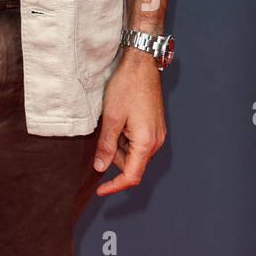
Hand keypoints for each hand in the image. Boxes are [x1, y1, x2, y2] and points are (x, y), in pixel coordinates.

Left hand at [91, 48, 166, 195]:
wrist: (141, 64)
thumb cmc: (127, 87)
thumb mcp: (111, 117)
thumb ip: (107, 146)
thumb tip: (100, 168)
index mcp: (146, 143)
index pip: (132, 176)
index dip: (114, 186)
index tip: (99, 190)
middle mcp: (155, 142)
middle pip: (131, 164)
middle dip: (114, 156)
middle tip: (103, 133)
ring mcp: (156, 134)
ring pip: (133, 153)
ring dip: (119, 144)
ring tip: (112, 121)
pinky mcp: (154, 127)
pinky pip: (137, 141)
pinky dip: (125, 136)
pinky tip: (119, 119)